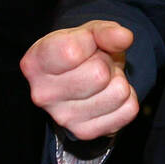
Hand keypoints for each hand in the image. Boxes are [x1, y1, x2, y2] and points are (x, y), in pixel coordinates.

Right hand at [20, 20, 137, 140]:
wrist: (78, 75)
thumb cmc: (78, 49)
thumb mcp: (89, 31)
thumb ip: (105, 31)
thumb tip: (124, 37)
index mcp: (35, 64)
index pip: (71, 53)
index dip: (90, 42)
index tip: (86, 44)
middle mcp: (43, 94)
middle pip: (99, 74)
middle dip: (106, 62)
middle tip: (97, 63)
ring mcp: (63, 118)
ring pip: (118, 92)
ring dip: (118, 80)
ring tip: (102, 78)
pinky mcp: (85, 132)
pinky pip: (129, 110)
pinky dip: (127, 98)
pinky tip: (107, 94)